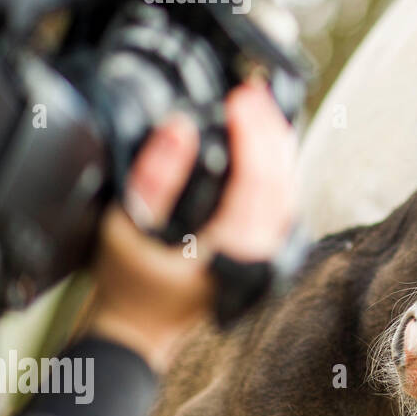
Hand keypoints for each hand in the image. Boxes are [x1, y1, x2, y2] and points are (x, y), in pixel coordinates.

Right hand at [88, 78, 297, 372]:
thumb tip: (180, 130)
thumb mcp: (128, 227)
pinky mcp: (264, 244)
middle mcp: (262, 252)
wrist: (141, 324)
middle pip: (282, 180)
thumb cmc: (130, 280)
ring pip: (288, 187)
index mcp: (236, 252)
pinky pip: (281, 196)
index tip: (241, 99)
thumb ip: (153, 180)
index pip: (260, 182)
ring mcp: (268, 250)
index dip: (254, 134)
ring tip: (259, 104)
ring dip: (275, 142)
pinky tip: (262, 137)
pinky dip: (273, 163)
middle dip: (268, 129)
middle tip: (252, 91)